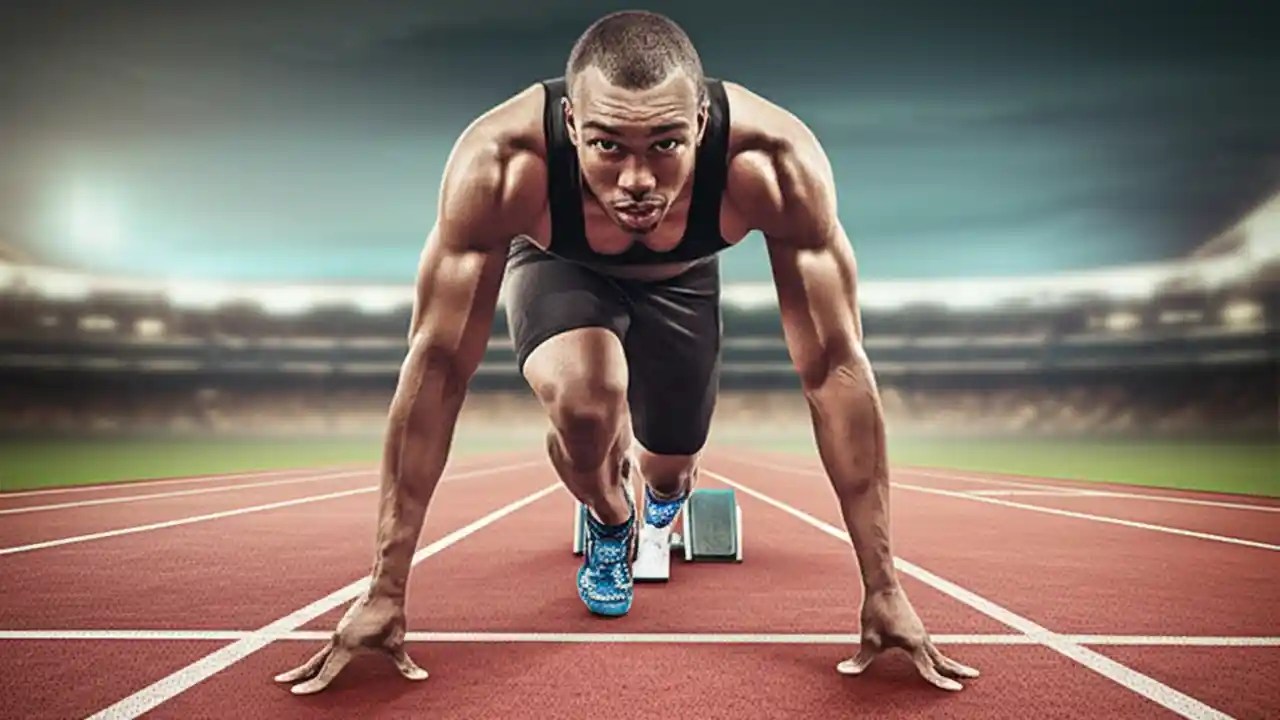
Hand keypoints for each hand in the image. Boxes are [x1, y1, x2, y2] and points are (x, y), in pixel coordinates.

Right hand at [274, 592, 427, 694]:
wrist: (384, 590)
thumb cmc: (390, 616)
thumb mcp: (397, 644)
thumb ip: (405, 665)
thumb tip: (421, 677)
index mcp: (347, 647)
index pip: (326, 672)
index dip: (312, 686)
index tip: (297, 694)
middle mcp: (337, 640)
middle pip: (313, 662)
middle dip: (297, 675)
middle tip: (279, 682)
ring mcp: (338, 633)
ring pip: (317, 654)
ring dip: (305, 666)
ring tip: (292, 676)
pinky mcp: (342, 628)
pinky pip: (326, 647)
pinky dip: (317, 657)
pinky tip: (317, 662)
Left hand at [837, 586, 979, 690]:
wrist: (883, 585)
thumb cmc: (876, 610)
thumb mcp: (868, 638)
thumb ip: (859, 660)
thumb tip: (843, 671)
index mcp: (914, 644)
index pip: (930, 670)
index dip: (941, 683)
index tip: (955, 691)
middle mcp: (922, 639)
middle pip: (943, 660)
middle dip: (958, 671)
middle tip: (975, 677)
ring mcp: (921, 633)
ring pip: (939, 653)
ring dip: (951, 663)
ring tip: (963, 672)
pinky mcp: (916, 628)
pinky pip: (931, 646)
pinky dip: (940, 655)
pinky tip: (939, 659)